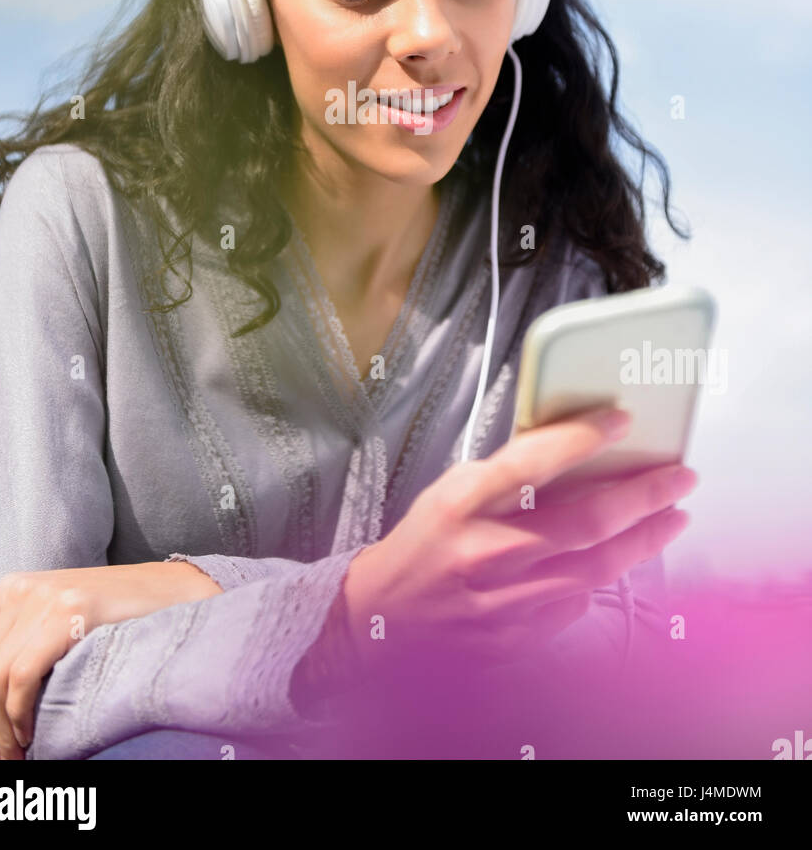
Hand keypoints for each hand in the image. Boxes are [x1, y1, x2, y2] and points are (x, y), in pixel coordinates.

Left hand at [0, 560, 220, 759]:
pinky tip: (33, 730)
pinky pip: (20, 675)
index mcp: (7, 591)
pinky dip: (19, 713)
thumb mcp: (45, 612)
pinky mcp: (70, 611)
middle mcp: (18, 591)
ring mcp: (43, 598)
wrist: (170, 594)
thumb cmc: (109, 614)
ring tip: (19, 750)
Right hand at [341, 406, 695, 673]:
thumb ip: (507, 475)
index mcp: (460, 504)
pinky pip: (576, 605)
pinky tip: (618, 559)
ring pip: (596, 569)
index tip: (623, 420)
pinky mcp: (516, 640)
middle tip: (680, 476)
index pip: (532, 461)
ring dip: (646, 539)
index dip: (583, 438)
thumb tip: (578, 450)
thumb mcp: (451, 491)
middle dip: (644, 495)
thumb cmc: (422, 545)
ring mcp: (502, 603)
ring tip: (674, 516)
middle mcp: (483, 553)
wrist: (380, 621)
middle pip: (584, 522)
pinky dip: (602, 578)